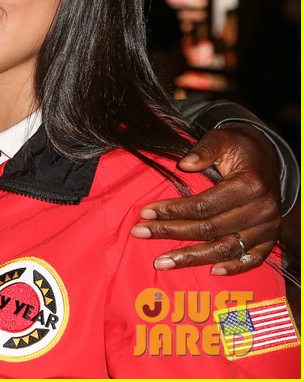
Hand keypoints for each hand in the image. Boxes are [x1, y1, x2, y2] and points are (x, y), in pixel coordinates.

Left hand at [130, 126, 280, 274]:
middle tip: (140, 233)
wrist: (267, 157)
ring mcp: (267, 228)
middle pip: (210, 229)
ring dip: (193, 258)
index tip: (145, 212)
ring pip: (226, 248)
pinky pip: (252, 259)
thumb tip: (184, 164)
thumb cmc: (238, 147)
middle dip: (171, 232)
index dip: (173, 210)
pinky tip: (211, 271)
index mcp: (249, 186)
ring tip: (162, 262)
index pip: (204, 205)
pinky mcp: (270, 238)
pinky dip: (234, 267)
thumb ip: (204, 149)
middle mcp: (261, 211)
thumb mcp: (222, 139)